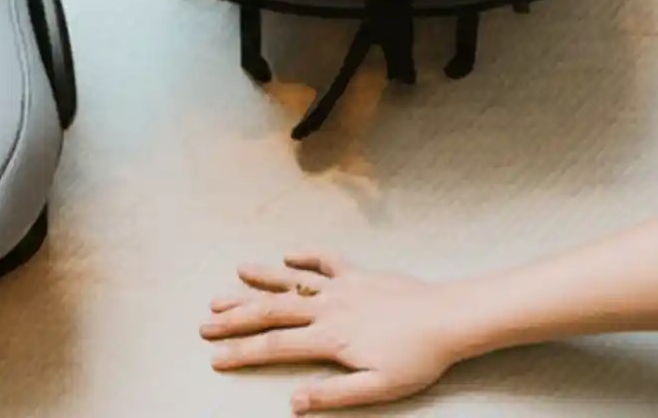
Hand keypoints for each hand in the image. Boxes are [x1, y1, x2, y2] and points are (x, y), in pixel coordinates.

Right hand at [200, 253, 472, 414]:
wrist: (450, 318)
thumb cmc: (418, 357)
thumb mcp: (378, 387)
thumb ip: (333, 394)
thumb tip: (294, 401)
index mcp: (329, 338)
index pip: (274, 346)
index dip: (241, 352)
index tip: (215, 356)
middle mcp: (328, 308)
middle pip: (271, 311)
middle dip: (235, 317)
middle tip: (206, 321)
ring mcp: (342, 287)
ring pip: (291, 282)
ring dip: (259, 279)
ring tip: (232, 277)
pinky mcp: (359, 274)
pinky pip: (326, 260)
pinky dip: (306, 256)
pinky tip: (287, 255)